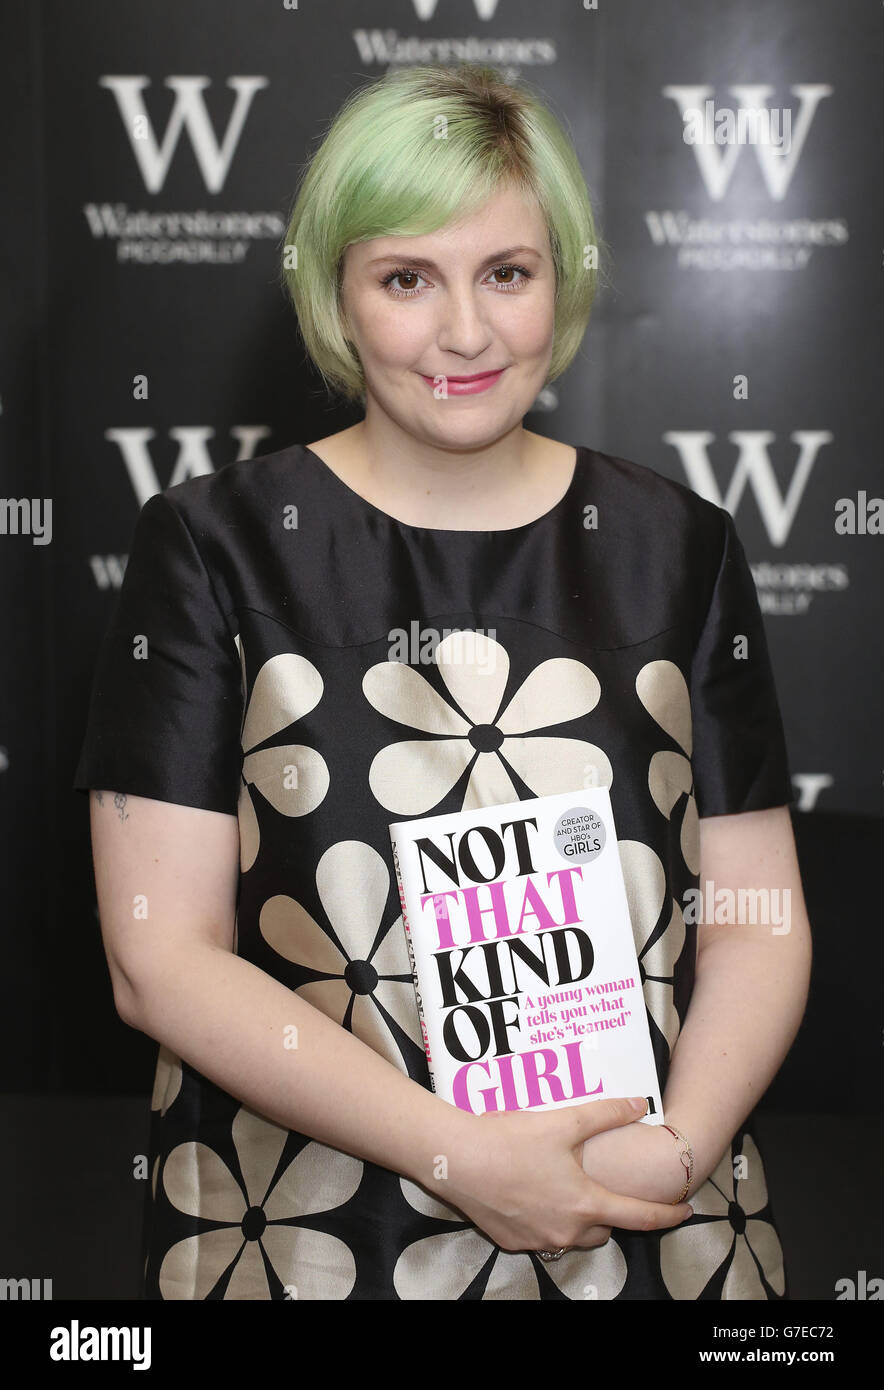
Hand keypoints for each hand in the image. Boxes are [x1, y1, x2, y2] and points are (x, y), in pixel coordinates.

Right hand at [429, 1097, 693, 1254]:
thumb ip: (607, 1114)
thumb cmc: (512, 1140)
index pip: (641, 1218)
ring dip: (580, 1219)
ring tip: (570, 1188)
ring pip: (574, 1236)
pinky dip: (548, 1220)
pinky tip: (533, 1193)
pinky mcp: (512, 1241)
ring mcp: (538, 1240)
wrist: (458, 1160)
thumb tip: (639, 1104)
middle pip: (605, 1230)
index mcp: (587, 1203)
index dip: (668, 1215)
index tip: (686, 1210)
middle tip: (606, 1187)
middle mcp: (567, 1230)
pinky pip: (543, 1236)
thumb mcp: (566, 1121)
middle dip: (612, 1213)